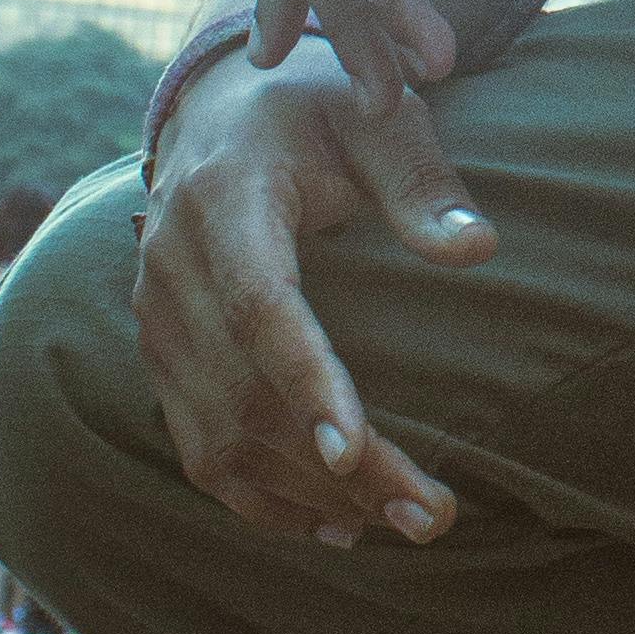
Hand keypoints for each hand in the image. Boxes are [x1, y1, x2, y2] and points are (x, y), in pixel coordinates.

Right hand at [134, 40, 486, 549]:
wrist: (218, 107)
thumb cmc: (313, 108)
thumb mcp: (376, 117)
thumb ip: (422, 181)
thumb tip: (477, 250)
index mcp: (225, 200)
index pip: (257, 306)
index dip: (303, 380)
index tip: (353, 450)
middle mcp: (172, 266)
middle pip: (248, 392)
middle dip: (337, 469)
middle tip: (431, 515)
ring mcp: (157, 318)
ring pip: (222, 435)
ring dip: (310, 496)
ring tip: (405, 524)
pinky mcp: (162, 354)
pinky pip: (199, 445)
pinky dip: (261, 496)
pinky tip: (335, 525)